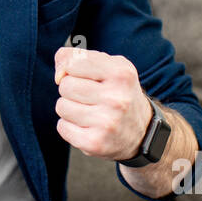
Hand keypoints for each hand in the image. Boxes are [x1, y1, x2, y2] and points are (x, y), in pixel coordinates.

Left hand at [53, 46, 151, 160]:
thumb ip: (78, 57)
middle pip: (66, 85)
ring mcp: (107, 122)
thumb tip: (58, 74)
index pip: (73, 63)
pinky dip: (69, 127)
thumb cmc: (119, 93)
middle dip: (72, 90)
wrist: (142, 132)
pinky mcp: (95, 143)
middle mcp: (117, 98)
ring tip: (89, 111)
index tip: (83, 76)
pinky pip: (62, 127)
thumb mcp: (110, 66)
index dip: (72, 69)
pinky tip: (87, 126)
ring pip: (62, 106)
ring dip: (70, 108)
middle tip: (90, 97)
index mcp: (121, 73)